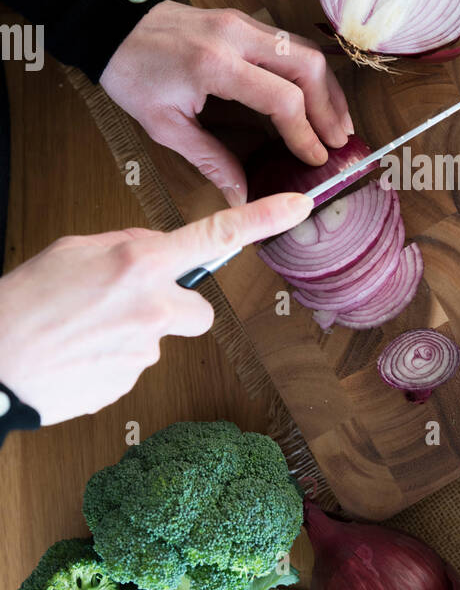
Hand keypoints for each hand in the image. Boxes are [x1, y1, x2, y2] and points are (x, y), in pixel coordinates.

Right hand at [0, 193, 310, 424]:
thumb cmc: (24, 301)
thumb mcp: (75, 249)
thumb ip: (127, 246)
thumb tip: (156, 251)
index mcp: (139, 262)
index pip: (215, 235)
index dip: (263, 218)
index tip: (300, 204)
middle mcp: (152, 307)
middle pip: (197, 308)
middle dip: (172, 306)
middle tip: (124, 304)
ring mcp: (145, 352)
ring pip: (159, 337)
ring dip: (133, 333)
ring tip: (83, 330)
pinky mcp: (130, 385)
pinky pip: (135, 366)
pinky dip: (112, 360)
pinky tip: (80, 354)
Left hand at [100, 1, 352, 202]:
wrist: (110, 24)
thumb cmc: (131, 75)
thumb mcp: (164, 125)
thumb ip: (209, 159)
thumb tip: (241, 195)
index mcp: (215, 66)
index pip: (281, 99)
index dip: (304, 132)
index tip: (316, 159)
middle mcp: (236, 38)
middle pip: (306, 66)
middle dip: (330, 107)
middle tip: (339, 141)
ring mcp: (241, 23)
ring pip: (304, 49)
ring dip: (327, 87)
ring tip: (338, 121)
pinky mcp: (242, 20)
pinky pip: (289, 42)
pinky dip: (310, 70)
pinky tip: (317, 93)